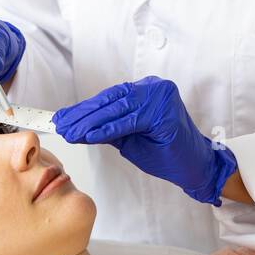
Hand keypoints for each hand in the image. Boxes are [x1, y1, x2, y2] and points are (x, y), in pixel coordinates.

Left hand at [53, 76, 236, 205]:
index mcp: (146, 89)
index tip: (62, 118)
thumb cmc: (165, 151)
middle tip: (60, 125)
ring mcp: (160, 97)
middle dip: (82, 115)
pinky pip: (128, 121)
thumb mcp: (130, 137)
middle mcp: (154, 87)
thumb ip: (108, 127)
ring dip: (89, 122)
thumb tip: (76, 126)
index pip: (109, 98)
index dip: (84, 108)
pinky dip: (106, 129)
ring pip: (117, 109)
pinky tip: (88, 136)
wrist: (194, 166)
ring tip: (69, 132)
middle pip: (111, 100)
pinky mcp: (164, 113)